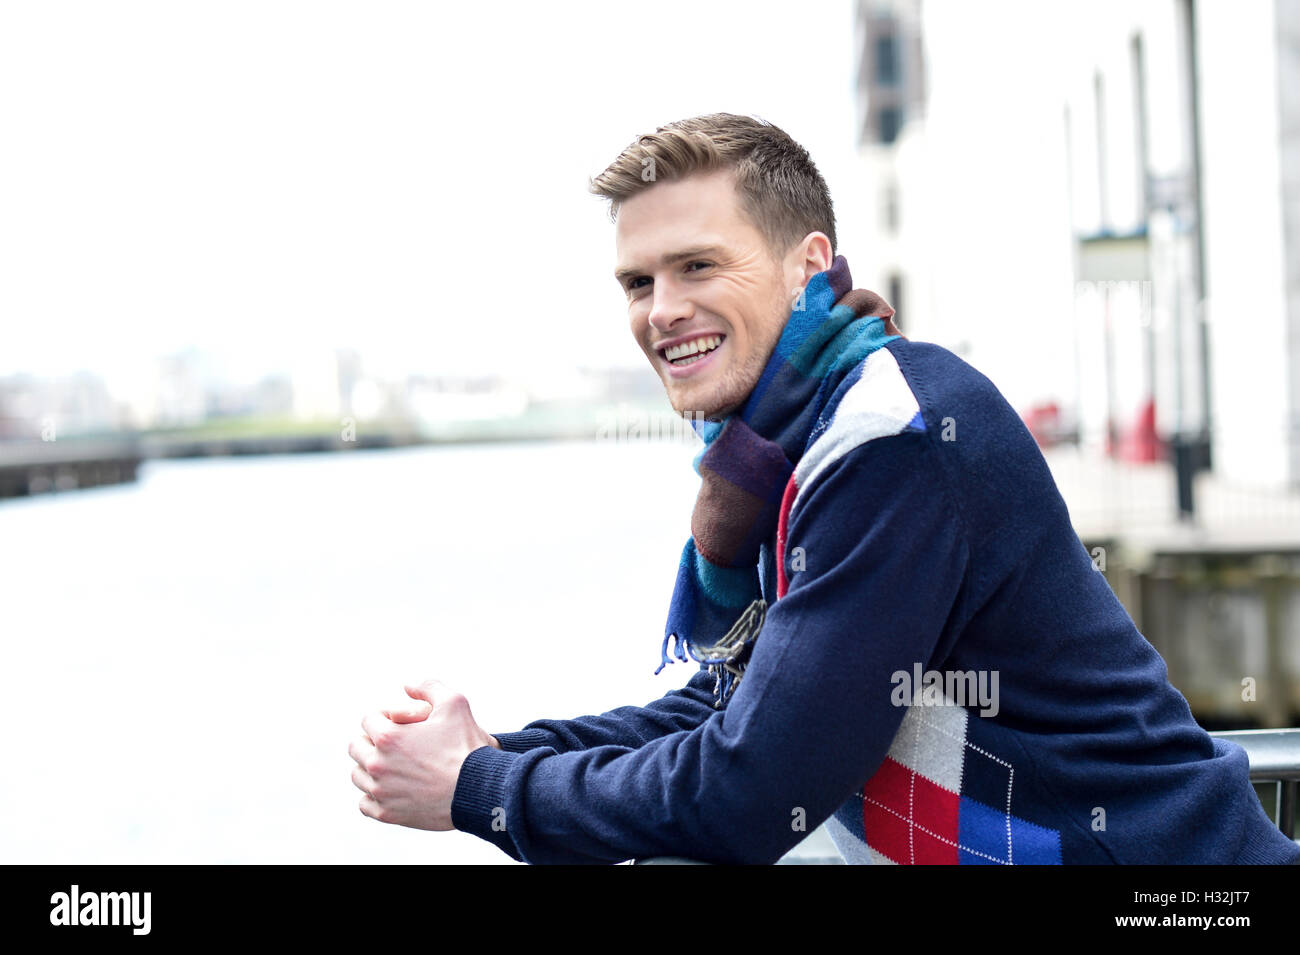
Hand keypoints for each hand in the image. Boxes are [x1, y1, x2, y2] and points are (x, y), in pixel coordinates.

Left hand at [349, 680, 498, 829]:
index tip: (400, 723)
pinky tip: (391, 789)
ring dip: (370, 768)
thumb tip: (407, 686)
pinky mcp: (387, 814)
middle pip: (356, 747)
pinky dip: (374, 796)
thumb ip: (428, 688)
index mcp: (388, 737)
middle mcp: (378, 765)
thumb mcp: (455, 703)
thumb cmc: (467, 747)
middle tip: (395, 744)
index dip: (384, 717)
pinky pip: (364, 803)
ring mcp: (381, 792)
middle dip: (372, 741)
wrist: (480, 790)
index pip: (367, 720)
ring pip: (358, 775)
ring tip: (393, 766)